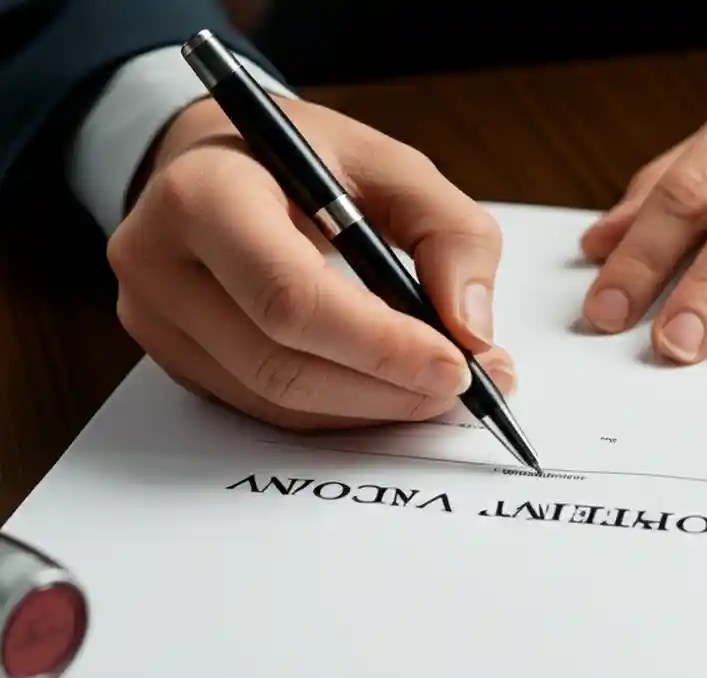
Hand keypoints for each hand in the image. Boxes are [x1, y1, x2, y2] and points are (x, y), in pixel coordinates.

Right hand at [108, 96, 513, 429]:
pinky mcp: (175, 360)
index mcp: (204, 194)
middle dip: (388, 386)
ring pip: (276, 400)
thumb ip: (450, 233)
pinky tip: (392, 388)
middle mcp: (159, 262)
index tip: (457, 365)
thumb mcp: (389, 163)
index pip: (290, 295)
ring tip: (441, 386)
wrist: (212, 159)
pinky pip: (267, 408)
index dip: (379, 343)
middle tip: (465, 385)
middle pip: (281, 363)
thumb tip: (470, 329)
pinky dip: (342, 408)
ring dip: (372, 407)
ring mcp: (155, 321)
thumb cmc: (302, 158)